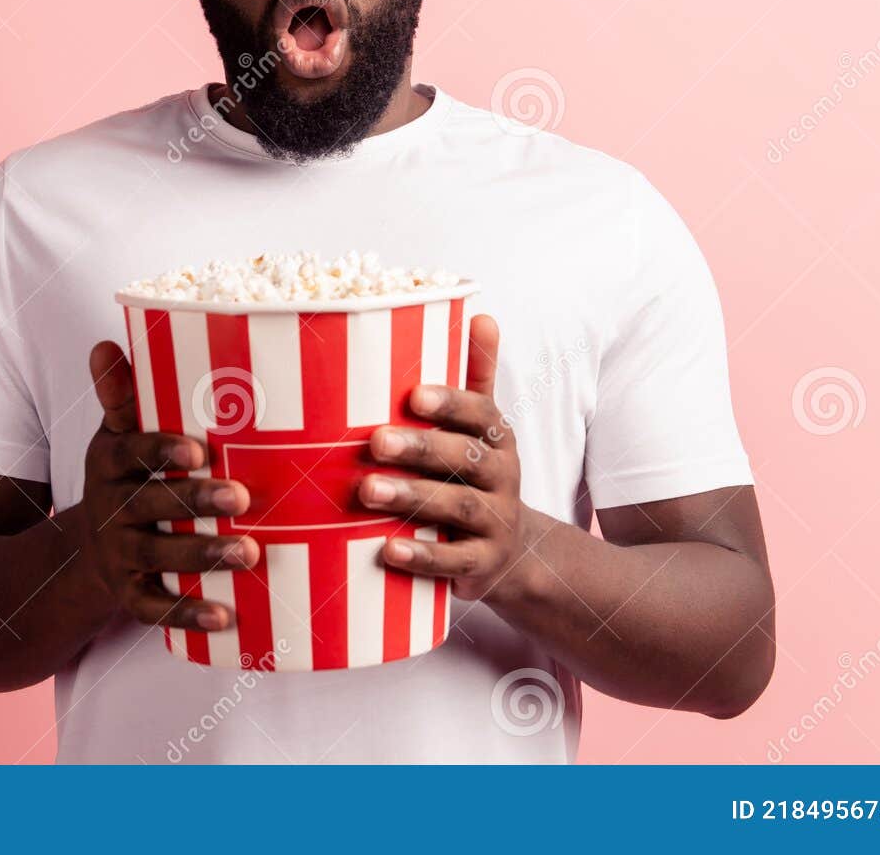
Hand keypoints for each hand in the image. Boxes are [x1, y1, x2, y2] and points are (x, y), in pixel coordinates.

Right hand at [78, 341, 259, 631]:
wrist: (86, 548)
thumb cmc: (125, 475)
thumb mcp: (116, 434)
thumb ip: (120, 395)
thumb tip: (104, 342)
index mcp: (111, 462)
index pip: (131, 452)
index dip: (161, 452)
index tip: (198, 450)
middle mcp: (111, 509)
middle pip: (150, 505)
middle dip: (194, 501)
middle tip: (241, 496)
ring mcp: (119, 554)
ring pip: (157, 556)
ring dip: (202, 555)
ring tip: (249, 553)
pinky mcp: (128, 594)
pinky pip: (154, 607)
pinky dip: (187, 613)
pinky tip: (225, 616)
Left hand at [357, 315, 529, 601]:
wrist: (511, 552)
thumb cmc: (476, 475)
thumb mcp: (482, 427)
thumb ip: (477, 376)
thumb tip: (482, 313)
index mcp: (497, 437)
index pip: (480, 412)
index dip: (450, 403)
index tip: (412, 395)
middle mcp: (503, 476)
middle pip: (465, 458)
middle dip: (421, 449)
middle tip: (374, 441)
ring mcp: (496, 522)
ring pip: (459, 507)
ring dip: (414, 498)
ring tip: (367, 490)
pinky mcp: (483, 565)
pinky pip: (456, 562)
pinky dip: (423, 557)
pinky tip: (388, 550)